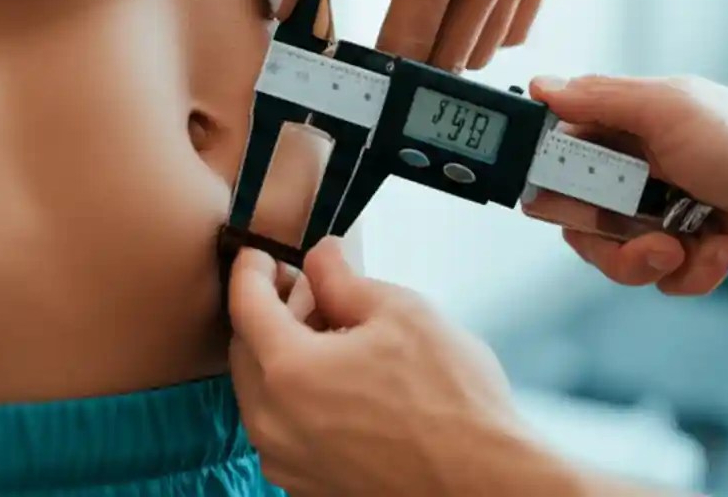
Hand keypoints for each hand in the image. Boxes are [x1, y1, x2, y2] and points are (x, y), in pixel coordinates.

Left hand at [227, 239, 577, 495]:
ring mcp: (287, 461)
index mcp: (289, 371)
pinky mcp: (307, 484)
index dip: (251, 269)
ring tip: (337, 334)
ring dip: (286, 355)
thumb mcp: (401, 312)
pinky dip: (299, 395)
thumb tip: (321, 259)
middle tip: (311, 289)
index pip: (245, 305)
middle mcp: (272, 423)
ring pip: (264, 392)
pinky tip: (344, 380)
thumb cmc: (451, 400)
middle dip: (272, 312)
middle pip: (247, 350)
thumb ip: (344, 280)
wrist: (482, 480)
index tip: (260, 254)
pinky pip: (284, 427)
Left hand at [273, 0, 560, 71]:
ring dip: (457, 39)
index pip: (410, 49)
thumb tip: (284, 20)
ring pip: (490, 48)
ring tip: (429, 4)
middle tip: (395, 30)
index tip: (368, 72)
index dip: (383, 68)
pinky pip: (520, 22)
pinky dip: (491, 21)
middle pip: (453, 57)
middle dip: (420, 54)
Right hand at [528, 75, 727, 294]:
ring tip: (691, 247)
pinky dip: (694, 272)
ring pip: (620, 261)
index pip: (557, 166)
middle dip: (613, 245)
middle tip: (652, 243)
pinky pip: (665, 280)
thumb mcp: (664, 108)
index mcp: (619, 133)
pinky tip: (722, 247)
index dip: (559, 192)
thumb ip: (599, 99)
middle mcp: (633, 174)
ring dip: (655, 264)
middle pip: (582, 227)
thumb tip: (542, 86)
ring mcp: (659, 214)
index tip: (584, 206)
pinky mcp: (688, 248)